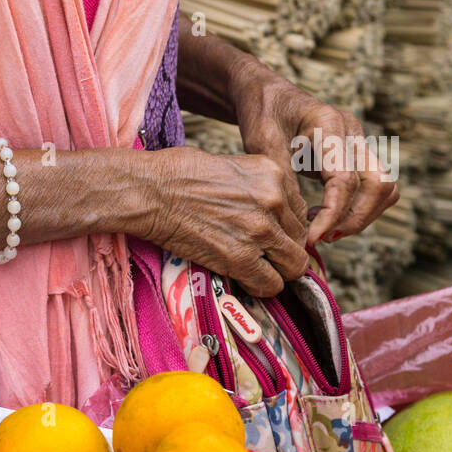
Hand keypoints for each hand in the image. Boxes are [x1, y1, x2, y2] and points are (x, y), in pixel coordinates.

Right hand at [144, 145, 310, 296]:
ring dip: (277, 270)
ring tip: (256, 267)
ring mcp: (260, 230)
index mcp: (272, 174)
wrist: (151, 190)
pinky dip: (260, 287)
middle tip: (263, 253)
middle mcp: (274, 200)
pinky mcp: (241, 258)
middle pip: (300, 239)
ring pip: (294, 266)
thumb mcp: (230, 164)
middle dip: (283, 249)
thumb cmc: (178, 173)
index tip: (270, 234)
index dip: (285, 226)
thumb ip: (256, 185)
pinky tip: (244, 278)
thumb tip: (265, 208)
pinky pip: (271, 285)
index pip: (300, 212)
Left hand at [230, 58, 399, 247]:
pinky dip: (357, 208)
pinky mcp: (357, 154)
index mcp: (328, 124)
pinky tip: (323, 216)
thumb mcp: (261, 142)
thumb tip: (301, 218)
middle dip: (354, 219)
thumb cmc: (261, 113)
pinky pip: (373, 187)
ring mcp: (359, 141)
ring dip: (360, 216)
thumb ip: (282, 176)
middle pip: (378, 185)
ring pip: (383, 189)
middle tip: (319, 237)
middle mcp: (352, 131)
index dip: (333, 214)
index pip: (345, 179)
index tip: (311, 238)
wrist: (266, 93)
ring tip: (321, 229)